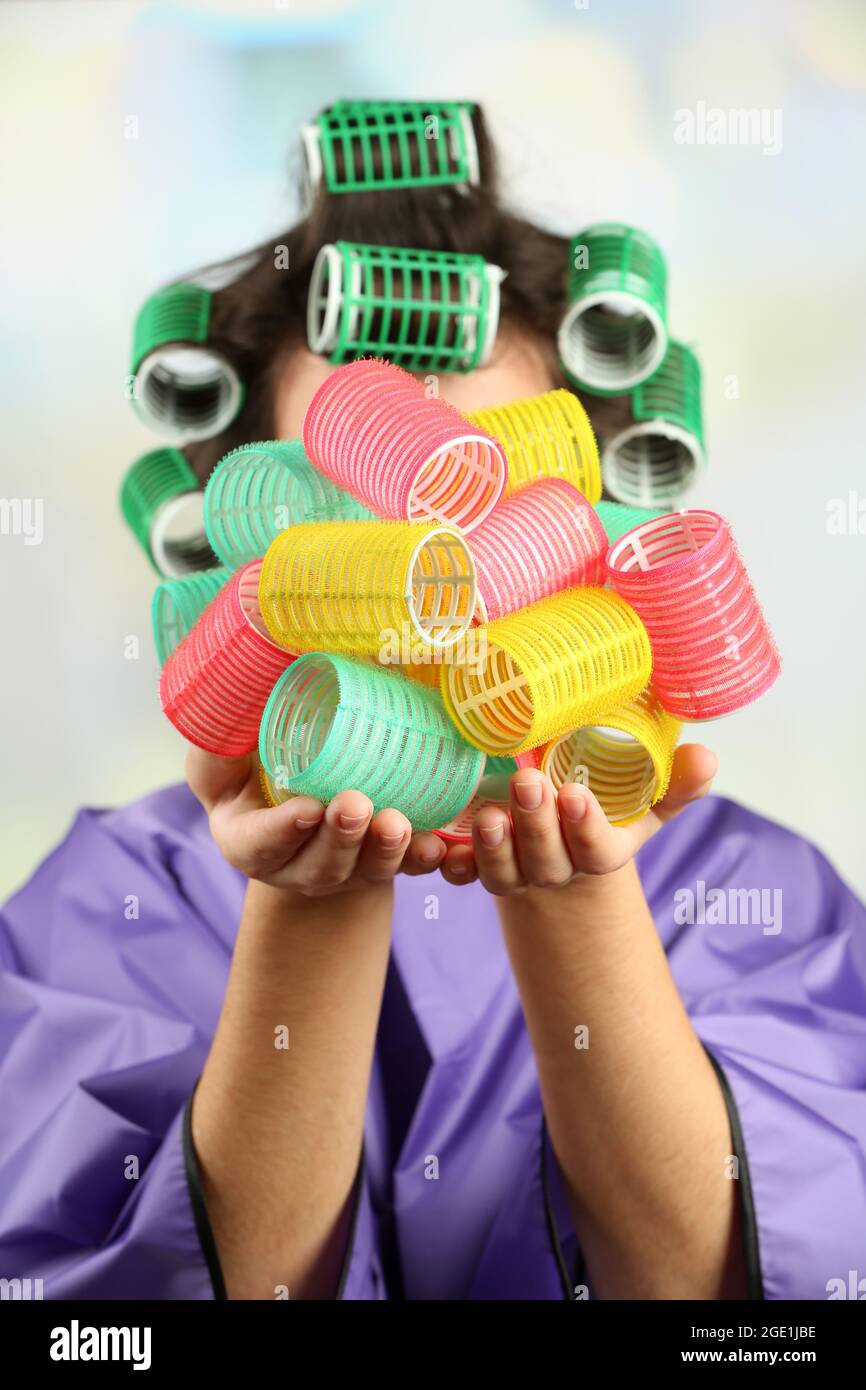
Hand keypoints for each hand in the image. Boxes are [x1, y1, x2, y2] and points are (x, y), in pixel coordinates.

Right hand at [186, 747, 446, 896]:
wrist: (297, 793)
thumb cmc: (251, 769)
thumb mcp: (223, 755)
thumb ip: (220, 736)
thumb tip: (229, 683)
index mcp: (249, 840)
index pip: (261, 842)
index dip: (282, 830)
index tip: (306, 809)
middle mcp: (296, 866)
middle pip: (319, 864)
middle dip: (341, 837)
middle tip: (356, 804)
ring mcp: (343, 870)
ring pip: (366, 870)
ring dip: (384, 849)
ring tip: (397, 822)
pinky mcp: (382, 863)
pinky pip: (406, 867)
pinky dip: (422, 858)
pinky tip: (438, 846)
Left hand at [436, 744, 717, 893]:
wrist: (558, 857)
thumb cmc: (607, 818)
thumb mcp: (645, 805)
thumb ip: (677, 784)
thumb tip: (707, 755)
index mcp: (598, 855)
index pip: (596, 852)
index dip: (585, 828)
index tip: (576, 794)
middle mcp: (555, 870)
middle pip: (546, 859)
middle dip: (536, 825)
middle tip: (528, 783)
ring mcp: (515, 873)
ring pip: (502, 872)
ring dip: (493, 847)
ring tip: (487, 814)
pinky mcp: (476, 869)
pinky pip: (460, 875)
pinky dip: (448, 863)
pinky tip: (437, 843)